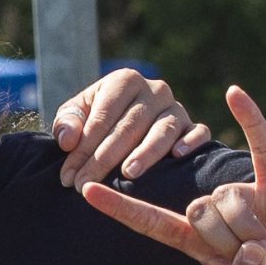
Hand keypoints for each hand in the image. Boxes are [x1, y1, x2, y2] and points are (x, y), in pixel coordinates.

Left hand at [51, 69, 211, 187]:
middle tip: (87, 183)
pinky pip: (198, 132)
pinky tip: (178, 155)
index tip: (69, 176)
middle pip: (130, 125)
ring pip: (164, 129)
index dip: (84, 147)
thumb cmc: (95, 120)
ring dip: (147, 151)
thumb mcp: (75, 115)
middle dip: (105, 157)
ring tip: (129, 173)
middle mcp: (155, 90)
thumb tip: (67, 141)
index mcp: (125, 80)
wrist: (122, 123)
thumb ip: (67, 123)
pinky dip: (192, 141)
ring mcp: (176, 108)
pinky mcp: (193, 126)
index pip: (104, 116)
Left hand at [80, 85, 265, 264]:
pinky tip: (234, 93)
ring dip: (252, 228)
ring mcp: (245, 193)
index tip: (87, 190)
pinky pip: (260, 144)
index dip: (121, 208)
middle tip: (259, 258)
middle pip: (196, 210)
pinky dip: (250, 119)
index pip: (150, 221)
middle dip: (228, 239)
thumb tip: (249, 251)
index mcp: (198, 242)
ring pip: (226, 198)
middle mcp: (214, 212)